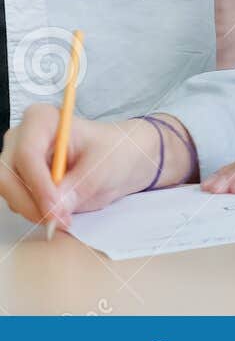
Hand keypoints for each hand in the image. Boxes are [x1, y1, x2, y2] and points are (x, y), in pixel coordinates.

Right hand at [0, 106, 169, 229]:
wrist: (118, 159)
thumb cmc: (113, 152)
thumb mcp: (104, 167)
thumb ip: (79, 186)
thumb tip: (55, 208)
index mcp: (42, 120)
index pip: (27, 154)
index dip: (38, 185)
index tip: (55, 209)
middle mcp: (21, 137)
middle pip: (7, 175)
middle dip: (31, 203)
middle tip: (58, 220)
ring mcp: (16, 159)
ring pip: (8, 191)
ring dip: (33, 210)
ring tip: (64, 217)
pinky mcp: (18, 179)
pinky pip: (16, 200)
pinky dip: (35, 212)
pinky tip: (58, 212)